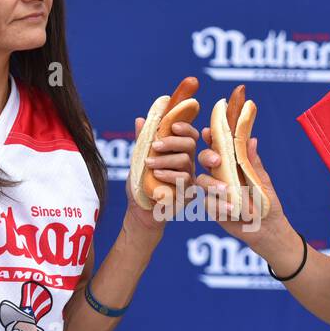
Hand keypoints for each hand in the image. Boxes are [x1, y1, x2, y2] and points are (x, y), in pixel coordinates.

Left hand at [125, 117, 199, 234]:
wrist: (139, 211)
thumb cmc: (141, 185)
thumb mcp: (138, 160)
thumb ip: (142, 141)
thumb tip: (140, 119)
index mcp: (178, 153)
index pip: (189, 135)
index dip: (185, 127)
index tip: (172, 125)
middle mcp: (187, 164)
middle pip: (190, 145)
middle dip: (172, 142)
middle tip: (154, 146)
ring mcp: (189, 179)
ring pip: (186, 162)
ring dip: (165, 160)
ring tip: (148, 164)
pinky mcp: (187, 193)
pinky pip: (184, 180)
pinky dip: (168, 175)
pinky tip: (156, 176)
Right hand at [195, 125, 287, 250]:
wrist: (267, 230)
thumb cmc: (267, 203)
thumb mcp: (262, 181)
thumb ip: (253, 163)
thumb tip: (252, 139)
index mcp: (233, 165)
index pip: (219, 147)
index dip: (211, 138)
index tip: (208, 132)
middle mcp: (221, 175)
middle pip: (204, 160)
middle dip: (207, 157)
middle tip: (216, 160)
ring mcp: (214, 191)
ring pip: (202, 181)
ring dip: (213, 184)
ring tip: (228, 191)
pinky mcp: (212, 208)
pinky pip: (207, 202)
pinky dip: (219, 205)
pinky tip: (232, 210)